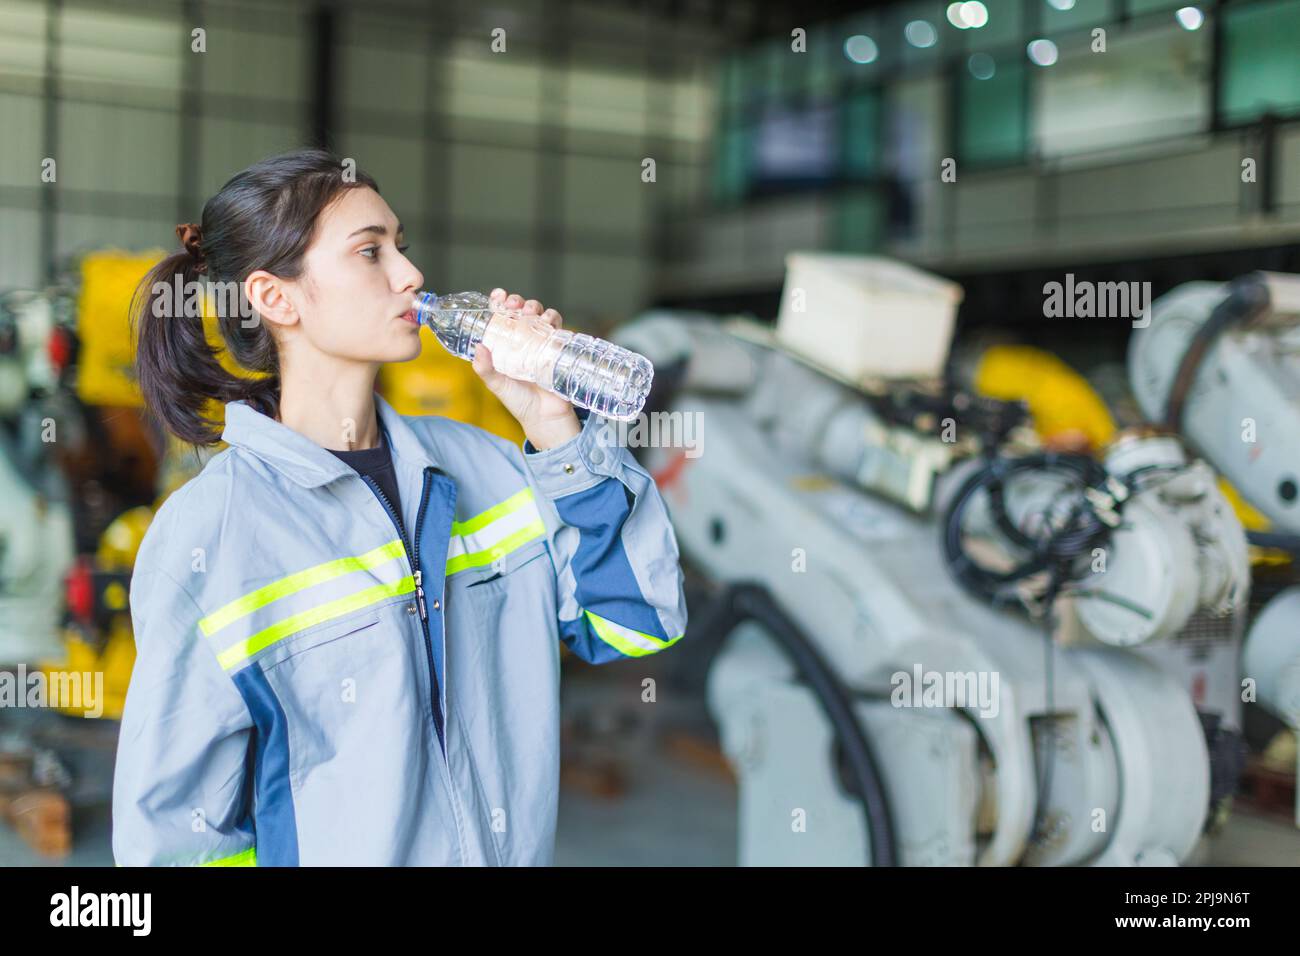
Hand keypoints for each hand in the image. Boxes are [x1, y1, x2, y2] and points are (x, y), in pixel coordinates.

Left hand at [472, 289, 580, 450]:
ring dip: (536, 307)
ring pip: (541, 315)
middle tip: (514, 305)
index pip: (500, 317)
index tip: (498, 296)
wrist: (545, 418)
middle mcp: (523, 340)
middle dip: (518, 302)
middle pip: (522, 311)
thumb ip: (485, 369)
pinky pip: (559, 327)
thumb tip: (479, 347)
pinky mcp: (558, 348)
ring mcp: (542, 343)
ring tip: (531, 313)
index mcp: (505, 345)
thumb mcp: (498, 385)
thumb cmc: (519, 402)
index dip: (499, 303)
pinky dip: (554, 320)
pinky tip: (548, 323)